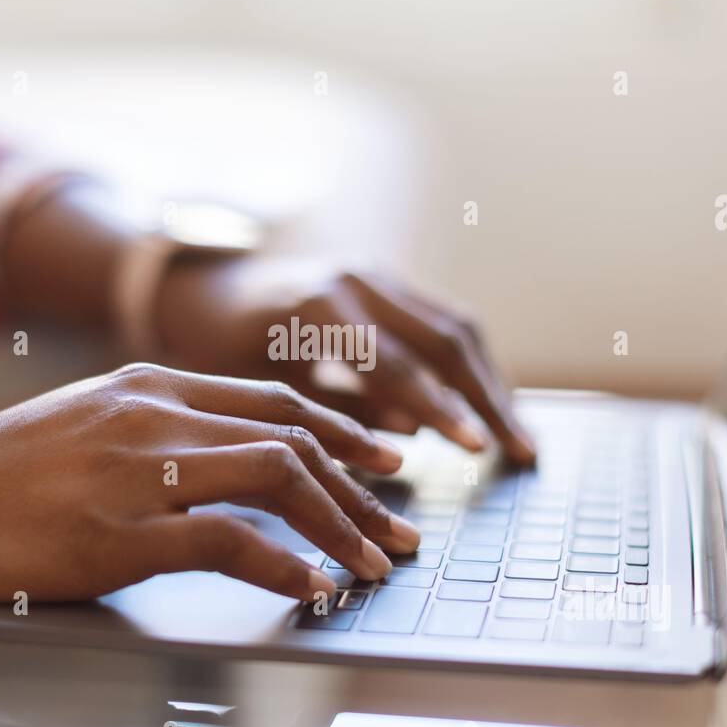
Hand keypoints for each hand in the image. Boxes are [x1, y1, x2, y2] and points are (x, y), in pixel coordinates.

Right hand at [0, 364, 420, 619]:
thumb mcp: (81, 427)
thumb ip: (152, 432)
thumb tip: (219, 463)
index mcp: (146, 384)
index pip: (272, 399)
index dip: (341, 429)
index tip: (383, 456)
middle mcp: (153, 413)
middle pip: (291, 434)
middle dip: (360, 481)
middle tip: (400, 521)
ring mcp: (138, 468)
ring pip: (278, 475)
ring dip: (340, 523)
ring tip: (374, 560)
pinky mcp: (121, 531)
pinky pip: (230, 541)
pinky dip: (283, 565)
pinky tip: (310, 586)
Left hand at [155, 258, 537, 463]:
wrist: (204, 288)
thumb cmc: (220, 349)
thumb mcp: (263, 387)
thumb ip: (334, 412)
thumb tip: (410, 440)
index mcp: (317, 305)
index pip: (395, 362)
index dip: (438, 409)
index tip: (475, 449)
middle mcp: (358, 278)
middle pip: (442, 338)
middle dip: (487, 399)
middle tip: (521, 453)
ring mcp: (379, 274)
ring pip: (455, 326)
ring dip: (492, 383)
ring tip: (518, 438)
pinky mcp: (391, 282)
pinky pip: (446, 322)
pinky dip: (474, 366)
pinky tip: (493, 406)